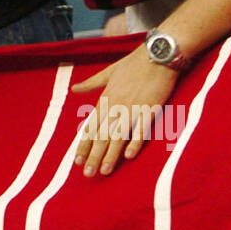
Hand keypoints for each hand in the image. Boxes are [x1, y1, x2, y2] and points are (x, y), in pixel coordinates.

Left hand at [71, 43, 181, 176]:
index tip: (77, 160)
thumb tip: (74, 89)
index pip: (92, 126)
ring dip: (111, 155)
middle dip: (94, 156)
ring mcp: (133, 108)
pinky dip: (135, 142)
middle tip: (88, 174)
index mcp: (106, 99)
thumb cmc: (133, 63)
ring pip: (118, 136)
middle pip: (102, 135)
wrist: (156, 55)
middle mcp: (116, 106)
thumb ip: (92, 84)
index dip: (84, 144)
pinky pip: (141, 129)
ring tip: (104, 172)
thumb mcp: (108, 72)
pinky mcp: (150, 109)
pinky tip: (129, 156)